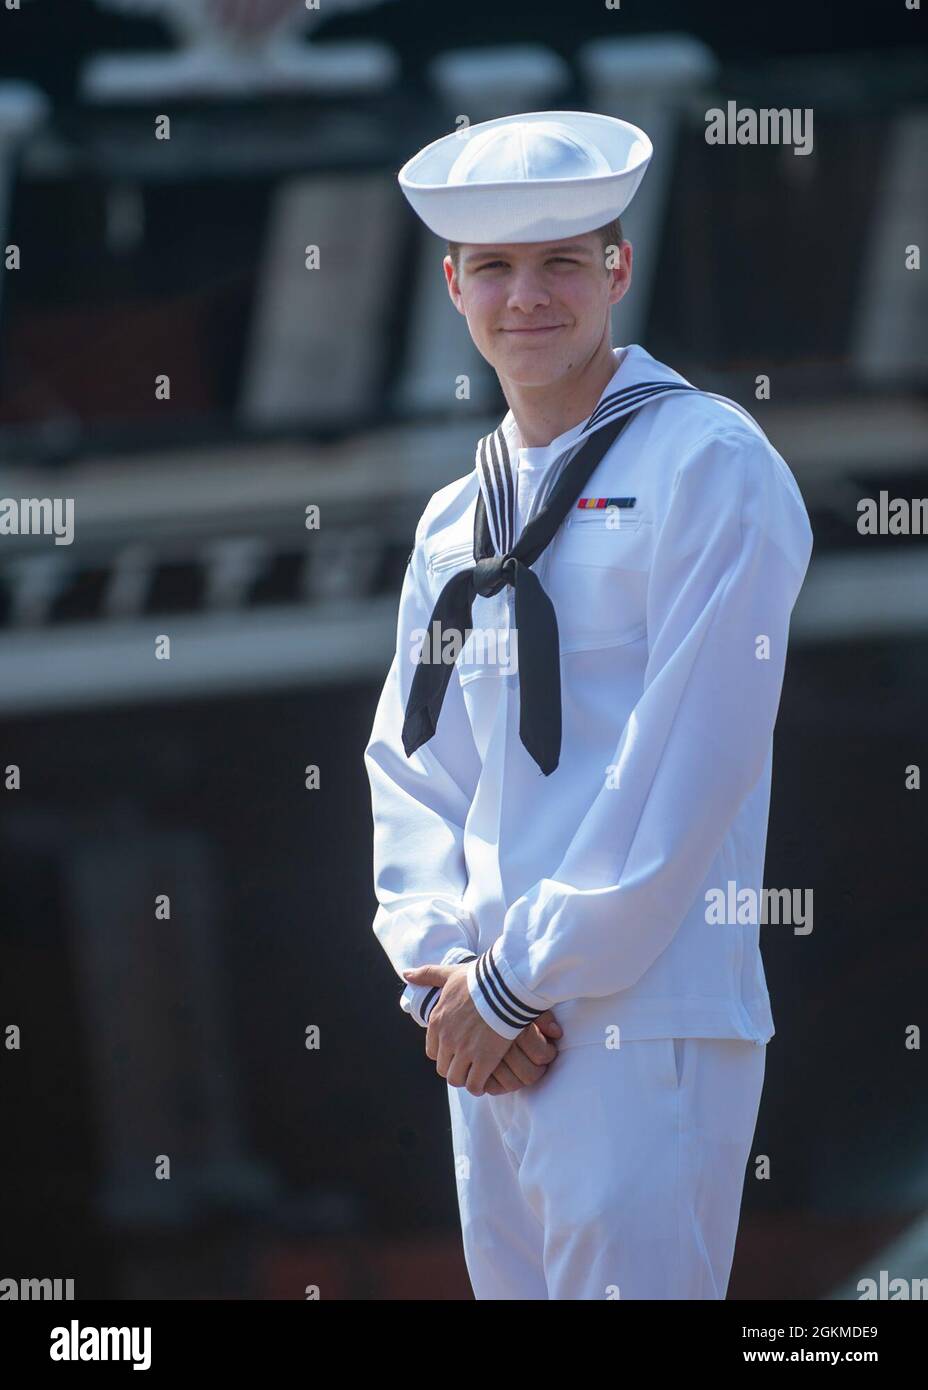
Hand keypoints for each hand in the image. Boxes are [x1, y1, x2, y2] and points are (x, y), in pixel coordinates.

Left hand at [403, 963, 560, 1096]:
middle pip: (443, 1068)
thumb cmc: (479, 978)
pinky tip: (486, 1081)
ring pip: (456, 1079)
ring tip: (477, 1074)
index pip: (432, 1051)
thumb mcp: (449, 974)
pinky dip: (478, 1087)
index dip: (444, 1053)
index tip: (457, 1050)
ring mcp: (464, 1051)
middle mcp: (447, 1039)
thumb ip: (427, 975)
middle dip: (454, 1068)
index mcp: (437, 1021)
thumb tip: (406, 974)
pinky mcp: (484, 1060)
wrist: (504, 985)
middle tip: (469, 1064)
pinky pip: (474, 1085)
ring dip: (465, 1079)